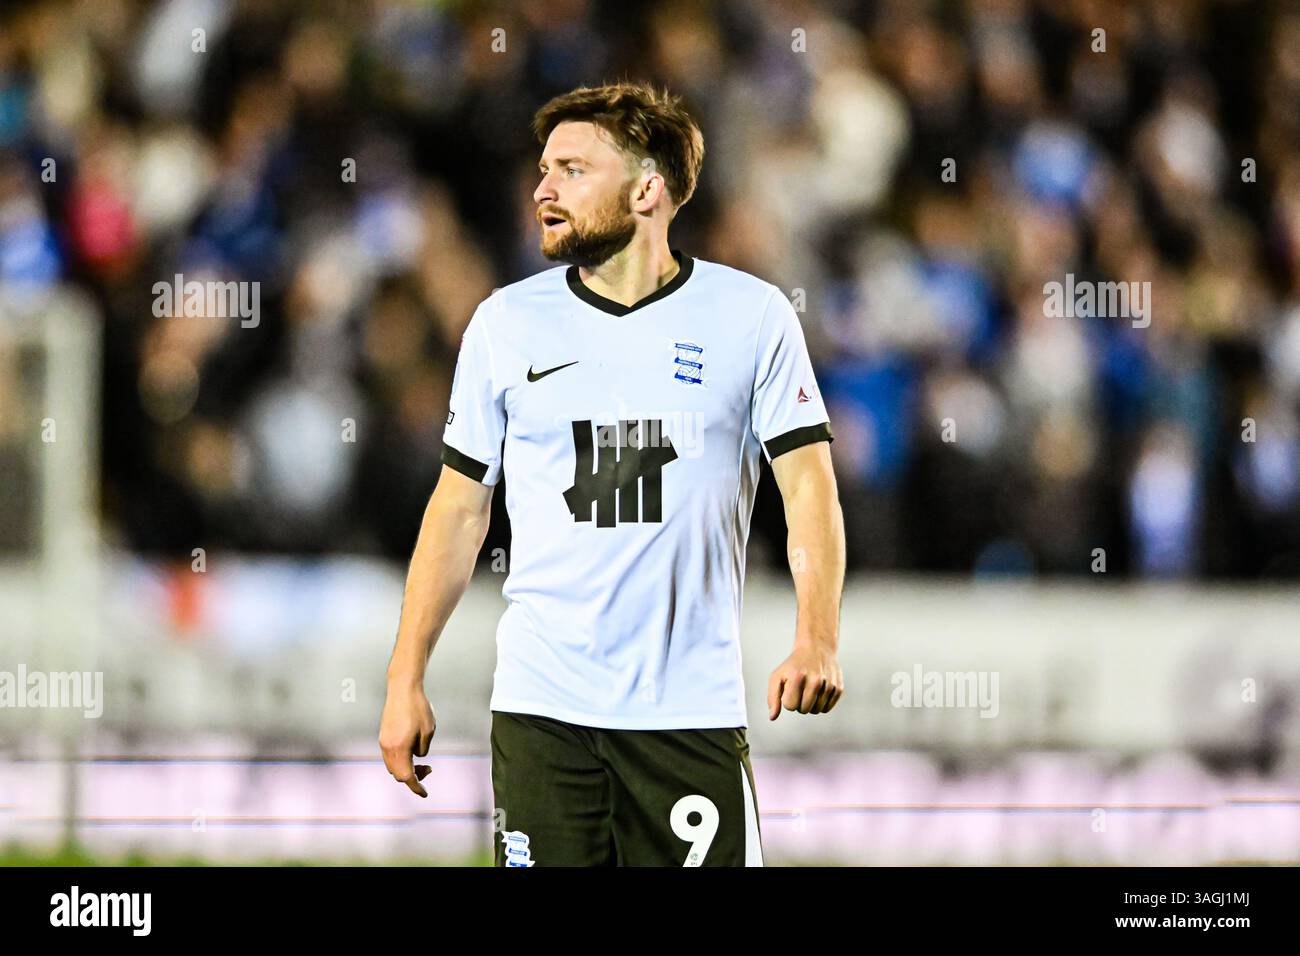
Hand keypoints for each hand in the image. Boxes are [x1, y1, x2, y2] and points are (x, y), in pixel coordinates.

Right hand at [379, 681, 435, 796]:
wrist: (402, 688)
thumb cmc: (418, 708)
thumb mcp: (428, 731)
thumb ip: (422, 750)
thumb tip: (417, 757)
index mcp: (399, 749)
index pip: (406, 777)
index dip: (416, 787)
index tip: (424, 793)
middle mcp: (387, 748)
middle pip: (397, 774)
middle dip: (412, 777)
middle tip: (429, 769)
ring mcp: (383, 741)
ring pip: (392, 766)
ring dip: (405, 768)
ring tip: (422, 762)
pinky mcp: (383, 735)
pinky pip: (390, 756)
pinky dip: (400, 760)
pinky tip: (411, 753)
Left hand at [767, 643, 842, 719]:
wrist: (816, 648)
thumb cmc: (794, 665)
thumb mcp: (777, 676)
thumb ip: (772, 697)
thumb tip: (772, 717)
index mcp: (798, 676)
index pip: (790, 706)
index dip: (788, 699)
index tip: (790, 689)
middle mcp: (816, 680)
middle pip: (803, 710)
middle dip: (799, 702)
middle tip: (800, 688)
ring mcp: (829, 684)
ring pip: (816, 711)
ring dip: (810, 704)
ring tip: (809, 688)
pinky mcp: (839, 688)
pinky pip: (827, 709)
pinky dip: (821, 704)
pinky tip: (819, 691)